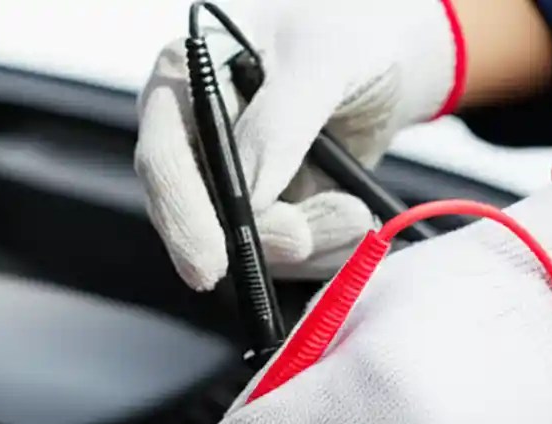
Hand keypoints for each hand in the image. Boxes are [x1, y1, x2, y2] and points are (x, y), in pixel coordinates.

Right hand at [134, 0, 462, 288]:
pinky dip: (325, 249)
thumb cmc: (345, 32)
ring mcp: (231, 181)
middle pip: (198, 217)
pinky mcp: (269, 211)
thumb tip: (247, 198)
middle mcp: (196, 140)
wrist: (387, 56)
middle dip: (261, 237)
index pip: (164, 159)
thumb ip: (278, 125)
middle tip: (307, 238)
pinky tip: (355, 218)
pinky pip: (286, 255)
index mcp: (184, 84)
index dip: (181, 215)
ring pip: (248, 245)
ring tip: (356, 212)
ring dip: (309, 241)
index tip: (210, 265)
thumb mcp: (319, 60)